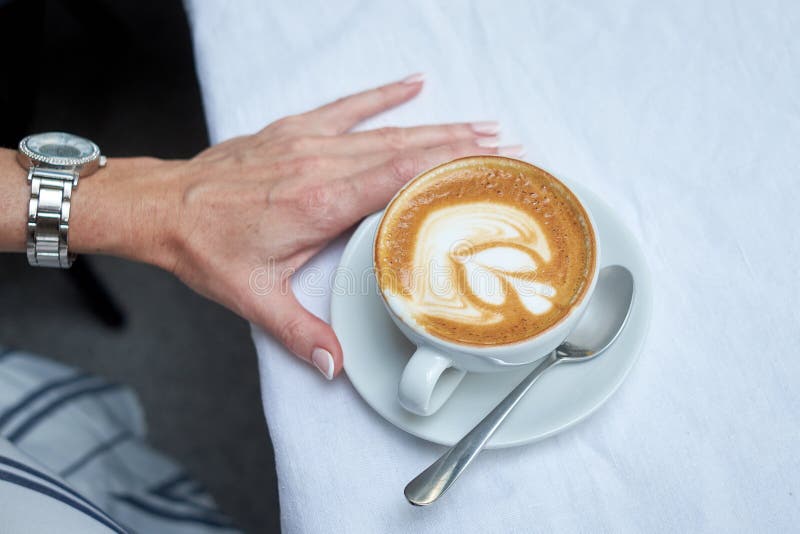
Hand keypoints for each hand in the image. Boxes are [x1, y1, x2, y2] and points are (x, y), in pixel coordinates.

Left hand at [76, 75, 522, 378]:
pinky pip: (346, 106)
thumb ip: (299, 332)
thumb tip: (333, 366)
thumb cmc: (206, 248)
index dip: (449, 168)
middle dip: (460, 146)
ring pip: (385, 129)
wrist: (161, 206)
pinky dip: (382, 95)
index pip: (399, 178)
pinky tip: (413, 83)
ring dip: (436, 126)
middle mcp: (319, 166)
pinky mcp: (292, 130)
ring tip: (479, 124)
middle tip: (506, 143)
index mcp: (319, 205)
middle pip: (405, 150)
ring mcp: (306, 142)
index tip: (489, 162)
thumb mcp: (253, 297)